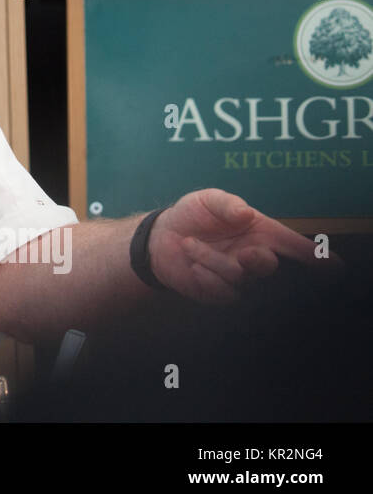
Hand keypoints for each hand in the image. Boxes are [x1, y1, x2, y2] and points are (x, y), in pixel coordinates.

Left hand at [147, 188, 341, 303]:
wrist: (160, 236)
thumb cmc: (193, 214)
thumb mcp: (207, 199)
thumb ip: (227, 204)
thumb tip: (245, 213)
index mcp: (261, 233)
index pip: (293, 246)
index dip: (314, 257)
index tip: (333, 265)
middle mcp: (254, 257)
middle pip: (269, 268)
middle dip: (261, 261)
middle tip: (246, 252)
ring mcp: (238, 278)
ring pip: (238, 278)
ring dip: (210, 260)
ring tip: (189, 243)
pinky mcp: (219, 294)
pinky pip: (221, 292)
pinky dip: (204, 277)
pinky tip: (191, 264)